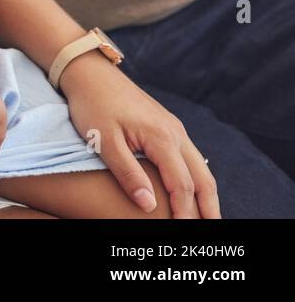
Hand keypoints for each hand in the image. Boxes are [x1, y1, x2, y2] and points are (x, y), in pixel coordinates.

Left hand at [60, 53, 219, 217]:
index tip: (182, 230)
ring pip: (200, 167)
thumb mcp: (103, 141)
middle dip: (208, 208)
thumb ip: (127, 173)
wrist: (90, 71)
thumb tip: (148, 205)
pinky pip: (191, 156)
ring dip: (207, 194)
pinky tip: (194, 190)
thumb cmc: (92, 104)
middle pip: (202, 179)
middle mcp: (175, 132)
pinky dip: (198, 178)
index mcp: (161, 137)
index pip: (181, 185)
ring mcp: (174, 127)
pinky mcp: (168, 125)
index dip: (184, 212)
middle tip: (212, 230)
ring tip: (208, 218)